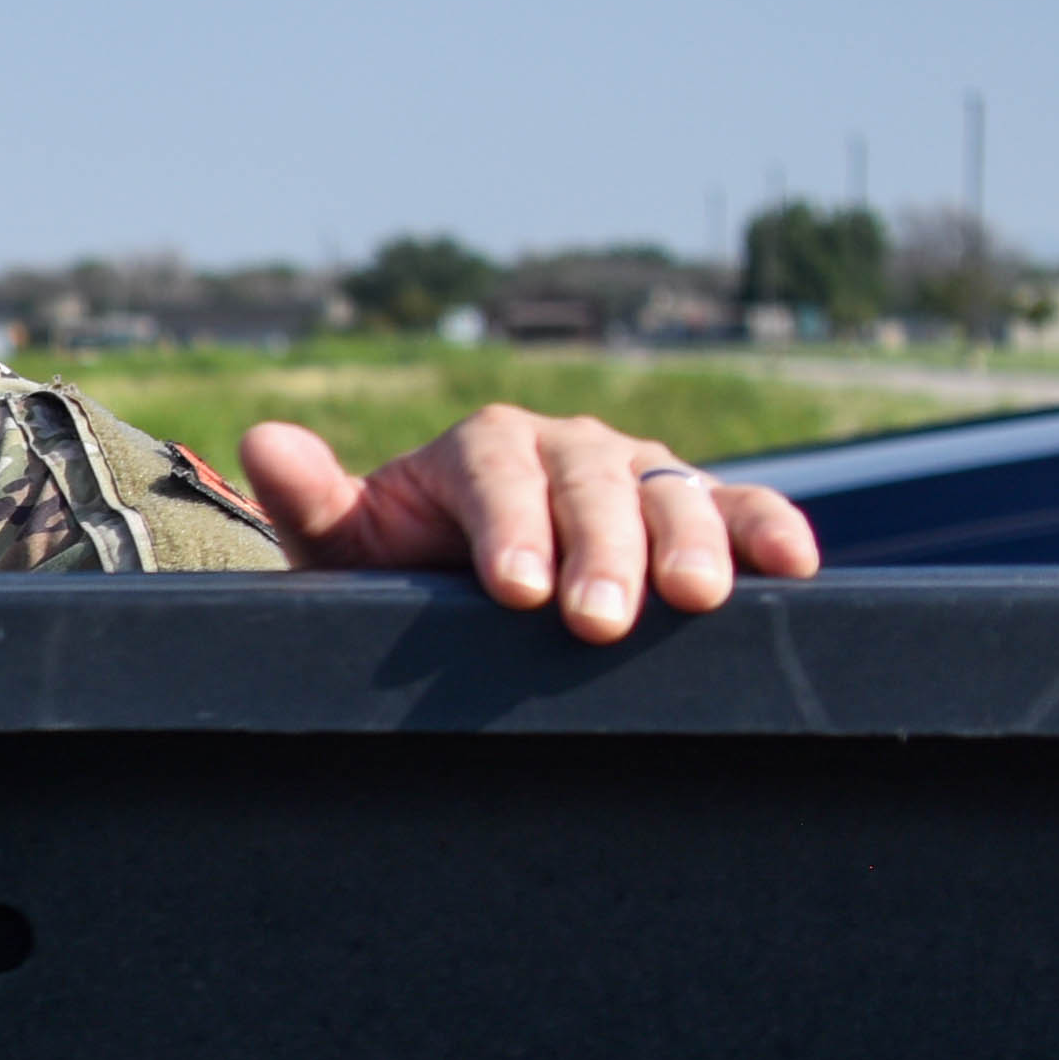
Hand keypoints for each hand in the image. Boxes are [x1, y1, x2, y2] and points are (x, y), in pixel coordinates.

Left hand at [239, 406, 820, 641]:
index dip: (510, 527)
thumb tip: (264, 438)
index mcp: (483, 448)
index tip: (514, 588)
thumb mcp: (351, 543)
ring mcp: (639, 475)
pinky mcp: (699, 509)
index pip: (497, 476)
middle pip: (593, 488)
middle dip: (600, 552)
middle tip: (599, 620)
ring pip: (674, 496)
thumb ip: (315, 499)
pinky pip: (745, 510)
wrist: (464, 578)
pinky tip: (794, 569)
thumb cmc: (404, 564)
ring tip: (696, 600)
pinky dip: (771, 531)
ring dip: (691, 543)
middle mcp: (568, 449)